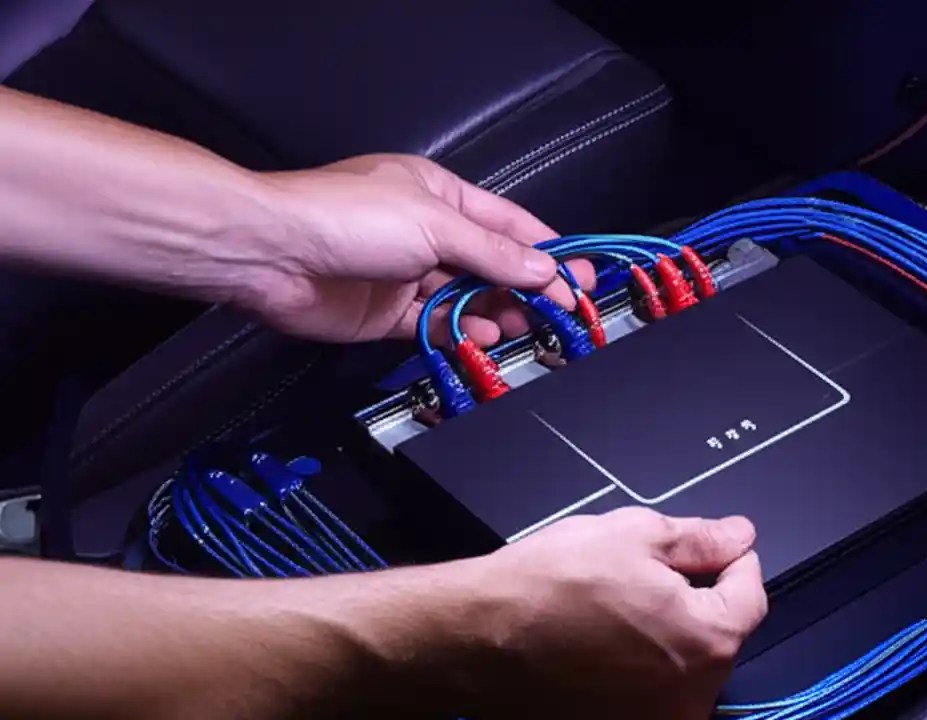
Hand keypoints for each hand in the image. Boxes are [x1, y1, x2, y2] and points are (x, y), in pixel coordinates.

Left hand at [243, 154, 593, 342]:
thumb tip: (541, 268)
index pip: (509, 225)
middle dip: (527, 288)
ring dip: (497, 315)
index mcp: (439, 196)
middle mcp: (425, 234)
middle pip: (492, 266)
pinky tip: (483, 339)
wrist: (270, 253)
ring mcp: (406, 276)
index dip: (547, 250)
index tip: (579, 274)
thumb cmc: (339, 215)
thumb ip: (492, 254)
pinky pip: (436, 328)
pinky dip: (461, 335)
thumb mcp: (434, 225)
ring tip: (525, 328)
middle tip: (561, 311)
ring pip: (467, 301)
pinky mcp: (386, 315)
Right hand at [469, 508, 767, 718]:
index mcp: (708, 642)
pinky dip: (633, 672)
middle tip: (646, 575)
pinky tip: (598, 647)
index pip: (751, 595)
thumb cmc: (547, 588)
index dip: (734, 562)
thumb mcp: (634, 535)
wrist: (475, 638)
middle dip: (694, 602)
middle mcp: (691, 698)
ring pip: (681, 669)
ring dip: (664, 639)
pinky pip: (645, 696)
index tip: (717, 549)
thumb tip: (737, 536)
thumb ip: (700, 539)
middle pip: (717, 637)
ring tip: (613, 611)